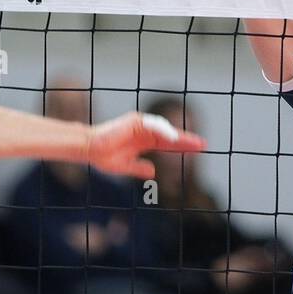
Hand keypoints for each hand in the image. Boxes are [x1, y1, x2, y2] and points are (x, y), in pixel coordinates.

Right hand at [86, 112, 206, 180]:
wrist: (88, 148)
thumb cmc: (103, 155)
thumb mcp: (125, 165)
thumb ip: (138, 168)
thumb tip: (152, 172)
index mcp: (143, 142)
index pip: (168, 144)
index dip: (182, 147)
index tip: (197, 150)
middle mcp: (144, 132)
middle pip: (170, 136)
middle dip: (186, 141)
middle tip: (203, 145)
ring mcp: (140, 125)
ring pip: (164, 130)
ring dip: (178, 137)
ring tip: (193, 144)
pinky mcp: (134, 120)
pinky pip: (153, 125)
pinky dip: (164, 131)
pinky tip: (174, 138)